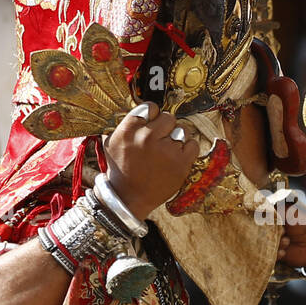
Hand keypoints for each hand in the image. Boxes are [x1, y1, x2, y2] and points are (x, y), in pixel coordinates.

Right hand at [102, 103, 199, 219]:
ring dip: (177, 138)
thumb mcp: (112, 143)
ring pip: (182, 130)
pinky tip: (177, 156)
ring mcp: (166, 150)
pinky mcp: (181, 163)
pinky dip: (188, 149)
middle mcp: (147, 137)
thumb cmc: (122, 170)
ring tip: (168, 150)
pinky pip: (193, 145)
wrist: (129, 198)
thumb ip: (127, 125)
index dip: (153, 115)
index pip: (150, 107)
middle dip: (166, 127)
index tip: (152, 123)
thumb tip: (144, 111)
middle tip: (161, 139)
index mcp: (129, 130)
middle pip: (168, 117)